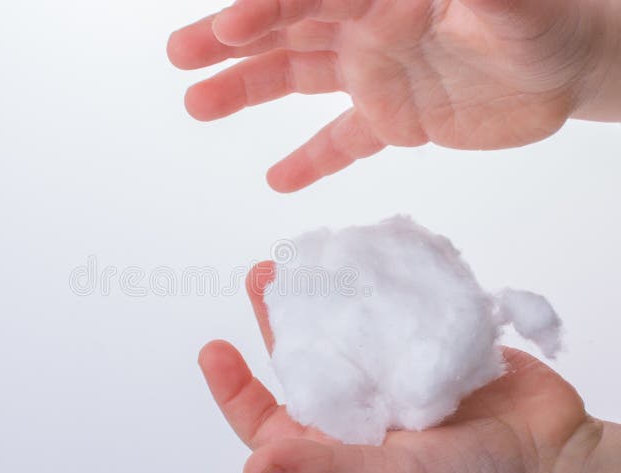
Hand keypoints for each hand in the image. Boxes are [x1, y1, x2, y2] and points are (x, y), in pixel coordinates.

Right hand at [168, 0, 620, 191]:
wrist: (565, 68)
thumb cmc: (542, 20)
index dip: (269, 11)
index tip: (229, 29)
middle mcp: (368, 28)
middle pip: (287, 32)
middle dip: (232, 43)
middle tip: (182, 56)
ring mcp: (375, 74)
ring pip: (298, 80)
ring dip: (248, 91)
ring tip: (198, 105)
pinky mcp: (393, 118)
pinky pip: (344, 140)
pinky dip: (313, 159)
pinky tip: (279, 181)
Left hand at [198, 261, 620, 472]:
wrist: (557, 466)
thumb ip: (325, 472)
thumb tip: (254, 467)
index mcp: (338, 441)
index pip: (269, 417)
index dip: (235, 387)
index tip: (213, 349)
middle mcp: (361, 403)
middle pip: (306, 354)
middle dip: (281, 314)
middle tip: (265, 272)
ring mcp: (397, 368)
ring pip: (349, 323)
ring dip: (328, 290)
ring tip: (310, 256)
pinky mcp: (434, 341)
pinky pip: (402, 305)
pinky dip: (387, 281)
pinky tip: (370, 257)